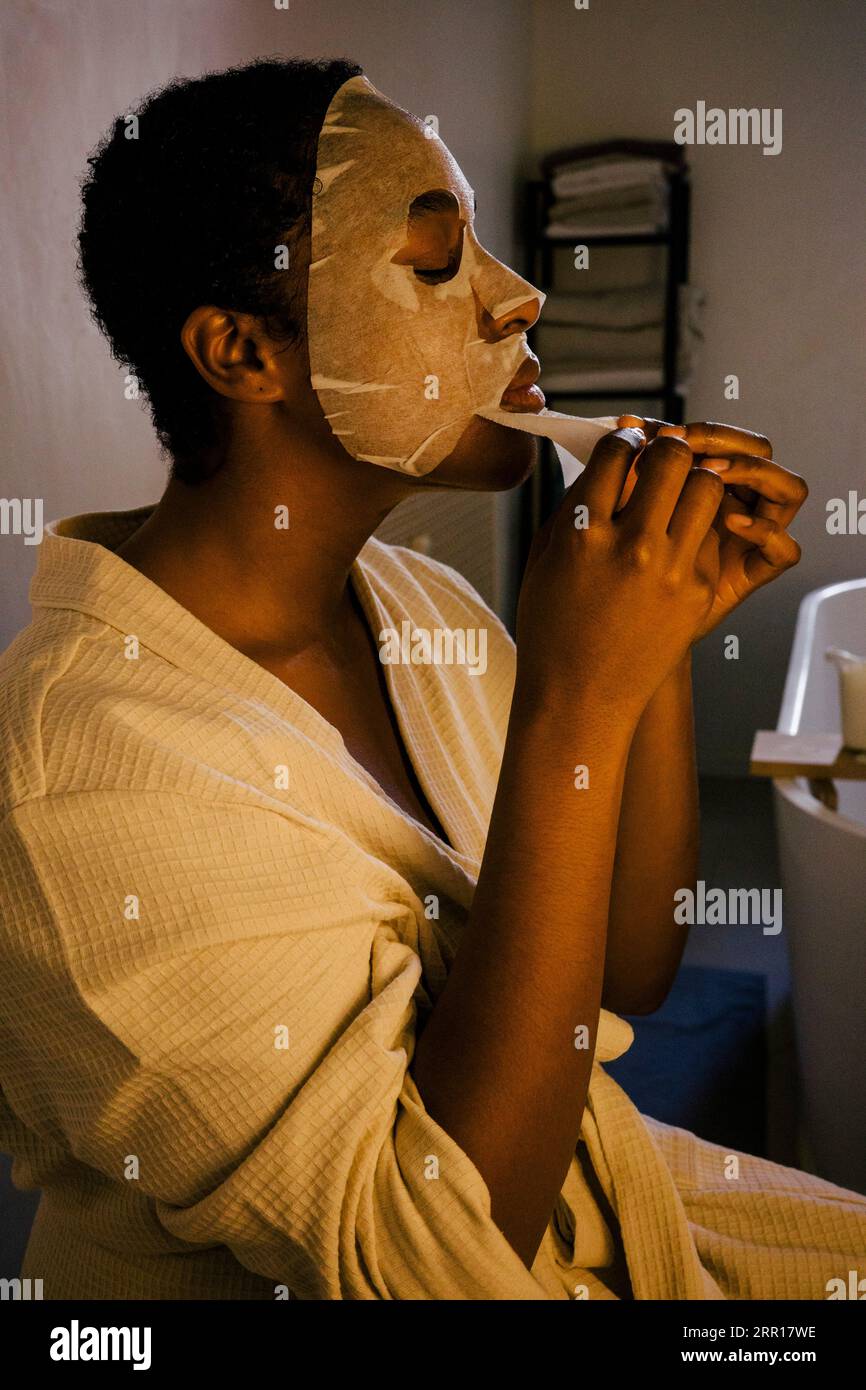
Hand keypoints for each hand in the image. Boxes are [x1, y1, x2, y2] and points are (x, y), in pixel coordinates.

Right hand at [515, 426, 722, 720]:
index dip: (624, 439)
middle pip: (671, 459)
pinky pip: (709, 535)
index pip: (618, 451)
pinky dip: (696, 529)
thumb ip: (578, 501)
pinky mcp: (697, 592)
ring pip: (706, 488)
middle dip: (667, 450)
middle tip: (660, 460)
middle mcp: (631, 546)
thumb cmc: (553, 625)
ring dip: (693, 481)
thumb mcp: (547, 556)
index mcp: (584, 532)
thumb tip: (609, 454)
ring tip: (677, 495)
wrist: (580, 695)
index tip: (627, 444)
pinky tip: (677, 542)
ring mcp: (670, 570)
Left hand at [618, 415, 806, 639]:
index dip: (696, 429)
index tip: (653, 433)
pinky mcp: (751, 574)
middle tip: (683, 443)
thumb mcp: (621, 510)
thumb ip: (630, 468)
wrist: (618, 630)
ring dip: (753, 472)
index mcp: (708, 484)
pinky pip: (785, 551)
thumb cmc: (617, 568)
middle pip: (761, 453)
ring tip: (712, 473)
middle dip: (723, 440)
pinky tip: (731, 522)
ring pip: (788, 489)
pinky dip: (766, 532)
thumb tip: (626, 421)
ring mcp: (750, 538)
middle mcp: (736, 504)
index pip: (726, 439)